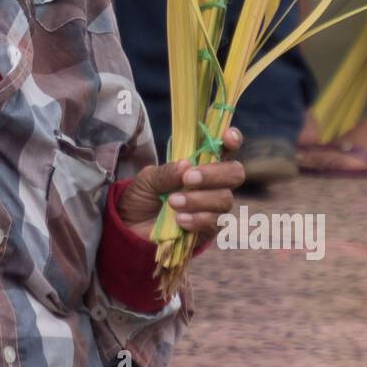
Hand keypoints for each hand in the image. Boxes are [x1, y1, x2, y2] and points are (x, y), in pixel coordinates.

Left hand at [115, 128, 244, 245]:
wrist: (132, 227)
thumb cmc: (143, 196)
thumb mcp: (147, 179)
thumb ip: (166, 172)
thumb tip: (187, 164)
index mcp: (200, 163)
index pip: (225, 148)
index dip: (232, 140)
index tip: (227, 137)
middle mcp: (213, 183)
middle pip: (234, 173)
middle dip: (214, 174)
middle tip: (188, 179)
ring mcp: (214, 207)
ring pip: (224, 199)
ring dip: (198, 200)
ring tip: (172, 202)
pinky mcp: (209, 229)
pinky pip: (214, 223)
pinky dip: (197, 219)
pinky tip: (179, 220)